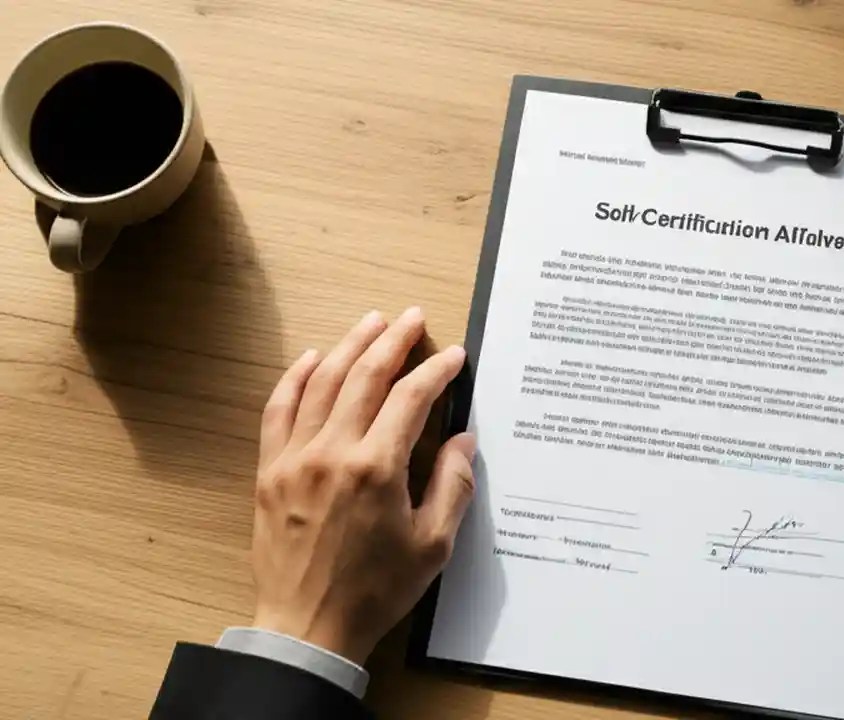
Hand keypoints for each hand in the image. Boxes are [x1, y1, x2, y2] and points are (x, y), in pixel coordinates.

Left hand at [251, 307, 474, 663]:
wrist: (308, 628)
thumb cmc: (375, 591)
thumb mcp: (433, 545)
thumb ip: (452, 486)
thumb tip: (463, 440)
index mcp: (377, 468)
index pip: (411, 398)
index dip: (437, 371)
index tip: (454, 357)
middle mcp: (333, 452)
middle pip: (365, 376)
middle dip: (394, 341)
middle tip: (413, 319)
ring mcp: (296, 458)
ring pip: (322, 382)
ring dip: (349, 346)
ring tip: (372, 322)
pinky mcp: (270, 470)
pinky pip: (279, 409)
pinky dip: (295, 378)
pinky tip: (311, 358)